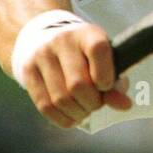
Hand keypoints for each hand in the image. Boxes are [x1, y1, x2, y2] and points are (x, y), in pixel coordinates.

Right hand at [19, 22, 133, 129]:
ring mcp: (42, 55)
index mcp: (87, 33)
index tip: (106, 87)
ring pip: (61, 99)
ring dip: (77, 113)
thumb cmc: (83, 52)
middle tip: (96, 104)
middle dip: (92, 103)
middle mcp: (62, 41)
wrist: (45, 36)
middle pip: (78, 84)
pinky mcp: (28, 71)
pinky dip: (62, 119)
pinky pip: (45, 106)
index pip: (98, 50)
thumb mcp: (102, 57)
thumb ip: (115, 81)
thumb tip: (124, 105)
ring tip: (84, 111)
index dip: (105, 76)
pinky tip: (70, 116)